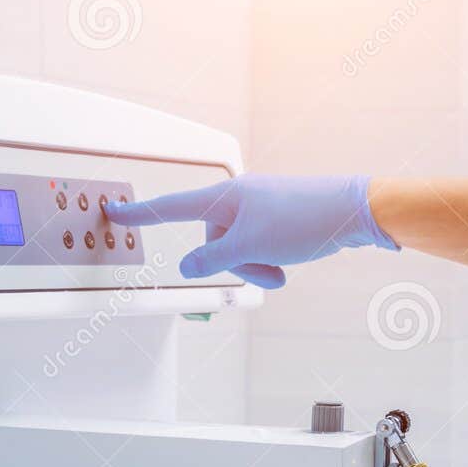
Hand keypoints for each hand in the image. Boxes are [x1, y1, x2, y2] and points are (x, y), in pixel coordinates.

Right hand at [104, 174, 397, 289]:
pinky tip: (288, 263)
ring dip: (255, 266)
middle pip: (213, 241)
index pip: (171, 207)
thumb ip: (212, 259)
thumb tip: (186, 266)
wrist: (353, 210)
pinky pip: (259, 245)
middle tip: (265, 268)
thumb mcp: (249, 246)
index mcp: (223, 197)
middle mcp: (238, 198)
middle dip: (234, 263)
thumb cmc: (303, 219)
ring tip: (280, 269)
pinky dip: (269, 260)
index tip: (114, 210)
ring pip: (238, 248)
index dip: (141, 214)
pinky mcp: (277, 216)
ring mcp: (258, 207)